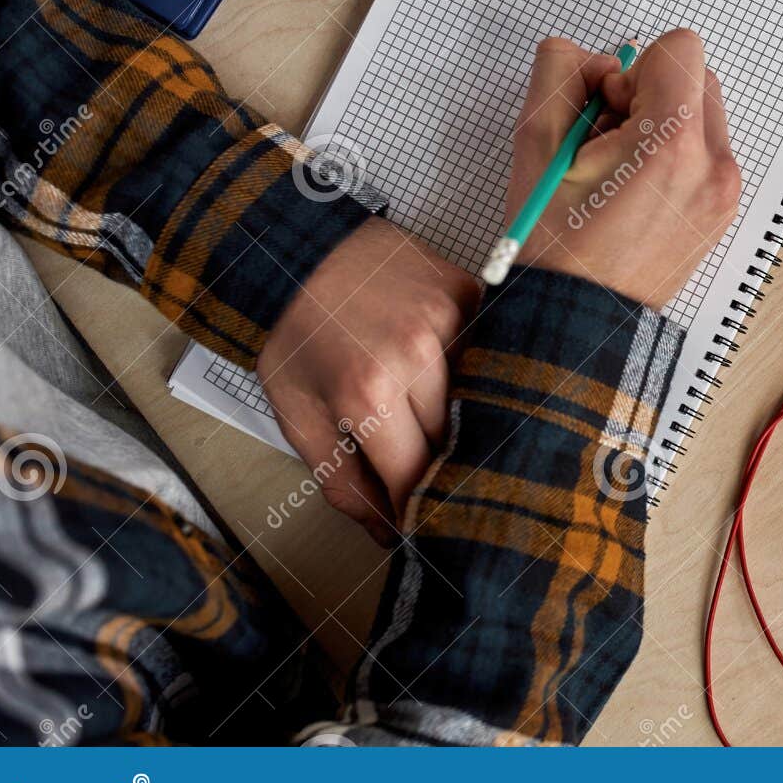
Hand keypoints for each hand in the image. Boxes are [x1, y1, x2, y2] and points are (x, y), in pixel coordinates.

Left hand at [258, 218, 479, 543]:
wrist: (302, 249)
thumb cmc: (296, 337)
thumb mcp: (298, 416)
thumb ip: (343, 481)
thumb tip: (388, 532)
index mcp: (367, 393)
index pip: (417, 475)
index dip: (417, 504)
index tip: (417, 519)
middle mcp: (416, 355)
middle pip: (451, 440)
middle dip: (433, 459)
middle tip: (418, 460)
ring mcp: (449, 320)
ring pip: (475, 398)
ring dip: (455, 413)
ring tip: (427, 410)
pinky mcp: (468, 295)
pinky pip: (487, 352)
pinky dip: (471, 369)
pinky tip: (445, 367)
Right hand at [508, 31, 739, 306]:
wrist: (579, 319)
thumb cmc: (556, 246)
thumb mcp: (535, 144)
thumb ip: (561, 74)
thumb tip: (590, 57)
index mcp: (672, 145)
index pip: (679, 47)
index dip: (632, 69)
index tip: (607, 111)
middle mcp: (712, 166)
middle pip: (695, 76)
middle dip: (649, 93)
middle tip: (607, 140)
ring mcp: (723, 192)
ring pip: (701, 113)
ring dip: (661, 123)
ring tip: (620, 170)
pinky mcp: (722, 208)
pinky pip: (705, 151)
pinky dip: (673, 155)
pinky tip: (636, 189)